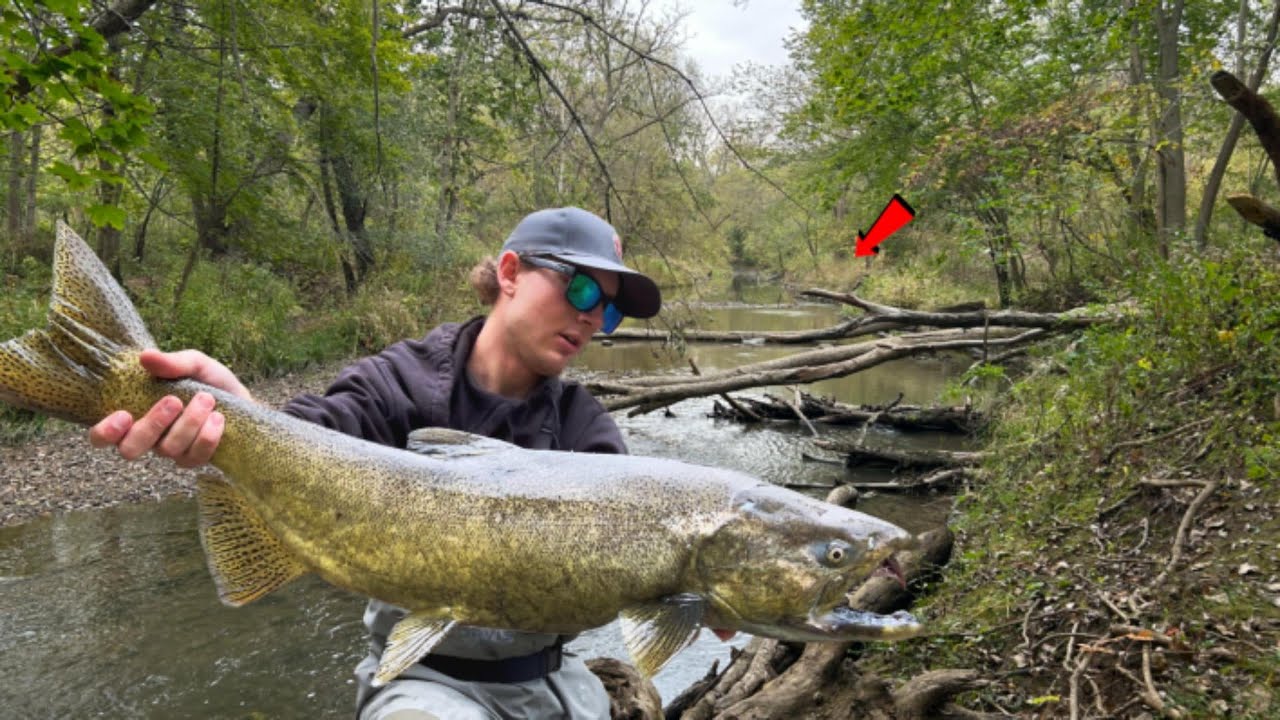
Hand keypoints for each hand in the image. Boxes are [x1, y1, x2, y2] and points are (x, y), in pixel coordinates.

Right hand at [88, 349, 251, 467]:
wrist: (244, 399)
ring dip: (189, 423)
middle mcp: (148, 437)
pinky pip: (194, 457)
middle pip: (130, 449)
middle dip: (151, 425)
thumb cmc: (209, 382)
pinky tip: (219, 418)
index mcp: (135, 414)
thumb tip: (145, 356)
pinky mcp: (195, 460)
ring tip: (207, 398)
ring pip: (167, 450)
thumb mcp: (193, 364)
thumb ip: (171, 363)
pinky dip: (207, 437)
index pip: (102, 437)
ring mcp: (172, 452)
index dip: (105, 432)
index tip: (124, 414)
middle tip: (174, 400)